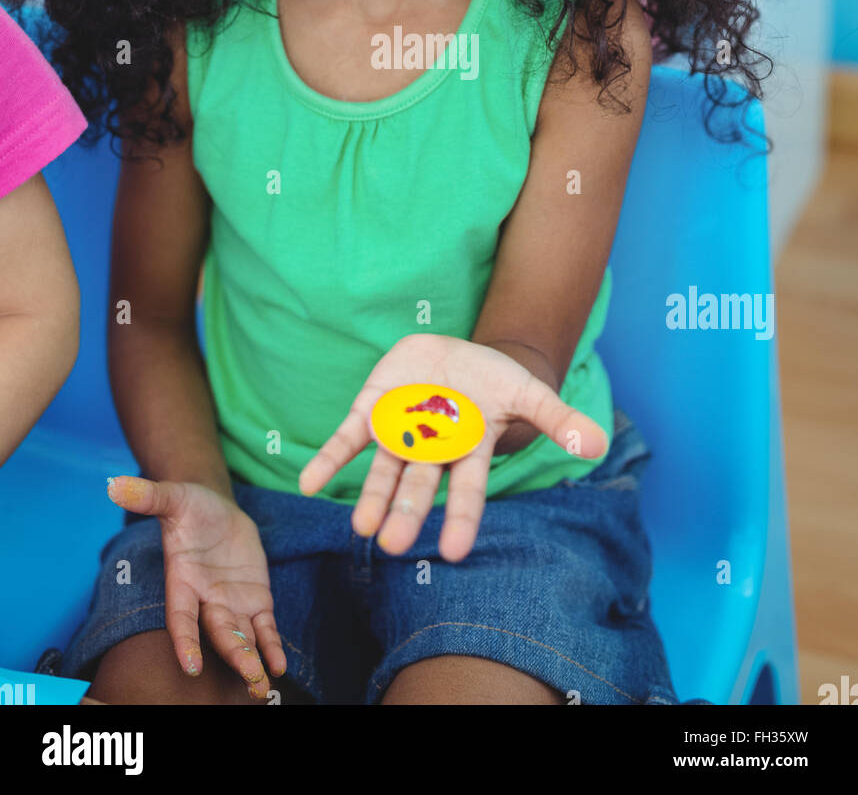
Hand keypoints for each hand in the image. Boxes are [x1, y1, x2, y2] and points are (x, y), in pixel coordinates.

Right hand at [106, 476, 285, 698]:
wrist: (215, 508)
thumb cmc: (189, 505)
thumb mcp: (173, 496)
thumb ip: (148, 496)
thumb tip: (115, 485)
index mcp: (182, 582)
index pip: (182, 618)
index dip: (185, 642)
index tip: (191, 667)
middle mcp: (205, 600)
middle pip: (218, 633)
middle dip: (233, 655)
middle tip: (249, 680)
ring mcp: (231, 603)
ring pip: (241, 637)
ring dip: (251, 660)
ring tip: (263, 686)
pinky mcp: (255, 599)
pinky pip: (263, 628)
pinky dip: (271, 646)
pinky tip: (280, 666)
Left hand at [298, 333, 608, 562]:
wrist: (454, 356)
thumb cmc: (491, 382)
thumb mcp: (527, 393)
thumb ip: (558, 420)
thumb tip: (600, 445)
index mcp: (468, 450)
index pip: (468, 489)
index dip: (462, 517)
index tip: (456, 551)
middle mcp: (432, 450)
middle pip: (420, 485)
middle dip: (408, 513)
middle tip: (393, 545)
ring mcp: (400, 432)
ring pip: (384, 469)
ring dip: (371, 496)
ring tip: (360, 527)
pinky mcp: (373, 411)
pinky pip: (348, 438)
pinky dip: (330, 459)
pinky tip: (308, 481)